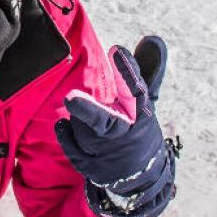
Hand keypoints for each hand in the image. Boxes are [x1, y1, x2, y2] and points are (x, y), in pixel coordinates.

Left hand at [55, 36, 176, 216]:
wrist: (142, 178)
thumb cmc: (138, 128)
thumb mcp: (145, 102)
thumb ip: (147, 70)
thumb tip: (153, 39)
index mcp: (141, 114)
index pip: (137, 91)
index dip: (127, 72)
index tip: (116, 49)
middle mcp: (125, 134)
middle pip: (105, 122)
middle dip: (88, 111)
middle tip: (70, 98)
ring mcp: (108, 153)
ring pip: (83, 130)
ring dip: (80, 118)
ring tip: (85, 113)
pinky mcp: (93, 167)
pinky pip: (72, 148)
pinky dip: (66, 135)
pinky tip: (63, 124)